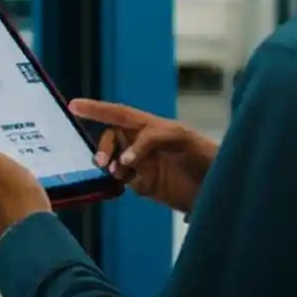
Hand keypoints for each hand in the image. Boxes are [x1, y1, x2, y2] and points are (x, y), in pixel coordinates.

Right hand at [70, 99, 217, 213]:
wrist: (222, 191)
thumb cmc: (209, 158)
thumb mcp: (184, 139)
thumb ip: (155, 139)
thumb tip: (126, 158)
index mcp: (153, 126)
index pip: (120, 114)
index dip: (96, 109)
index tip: (74, 106)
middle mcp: (144, 143)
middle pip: (112, 137)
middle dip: (103, 145)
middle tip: (103, 162)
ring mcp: (144, 164)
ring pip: (114, 160)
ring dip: (110, 164)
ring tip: (118, 174)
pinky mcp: (145, 185)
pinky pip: (122, 180)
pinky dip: (117, 181)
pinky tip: (125, 184)